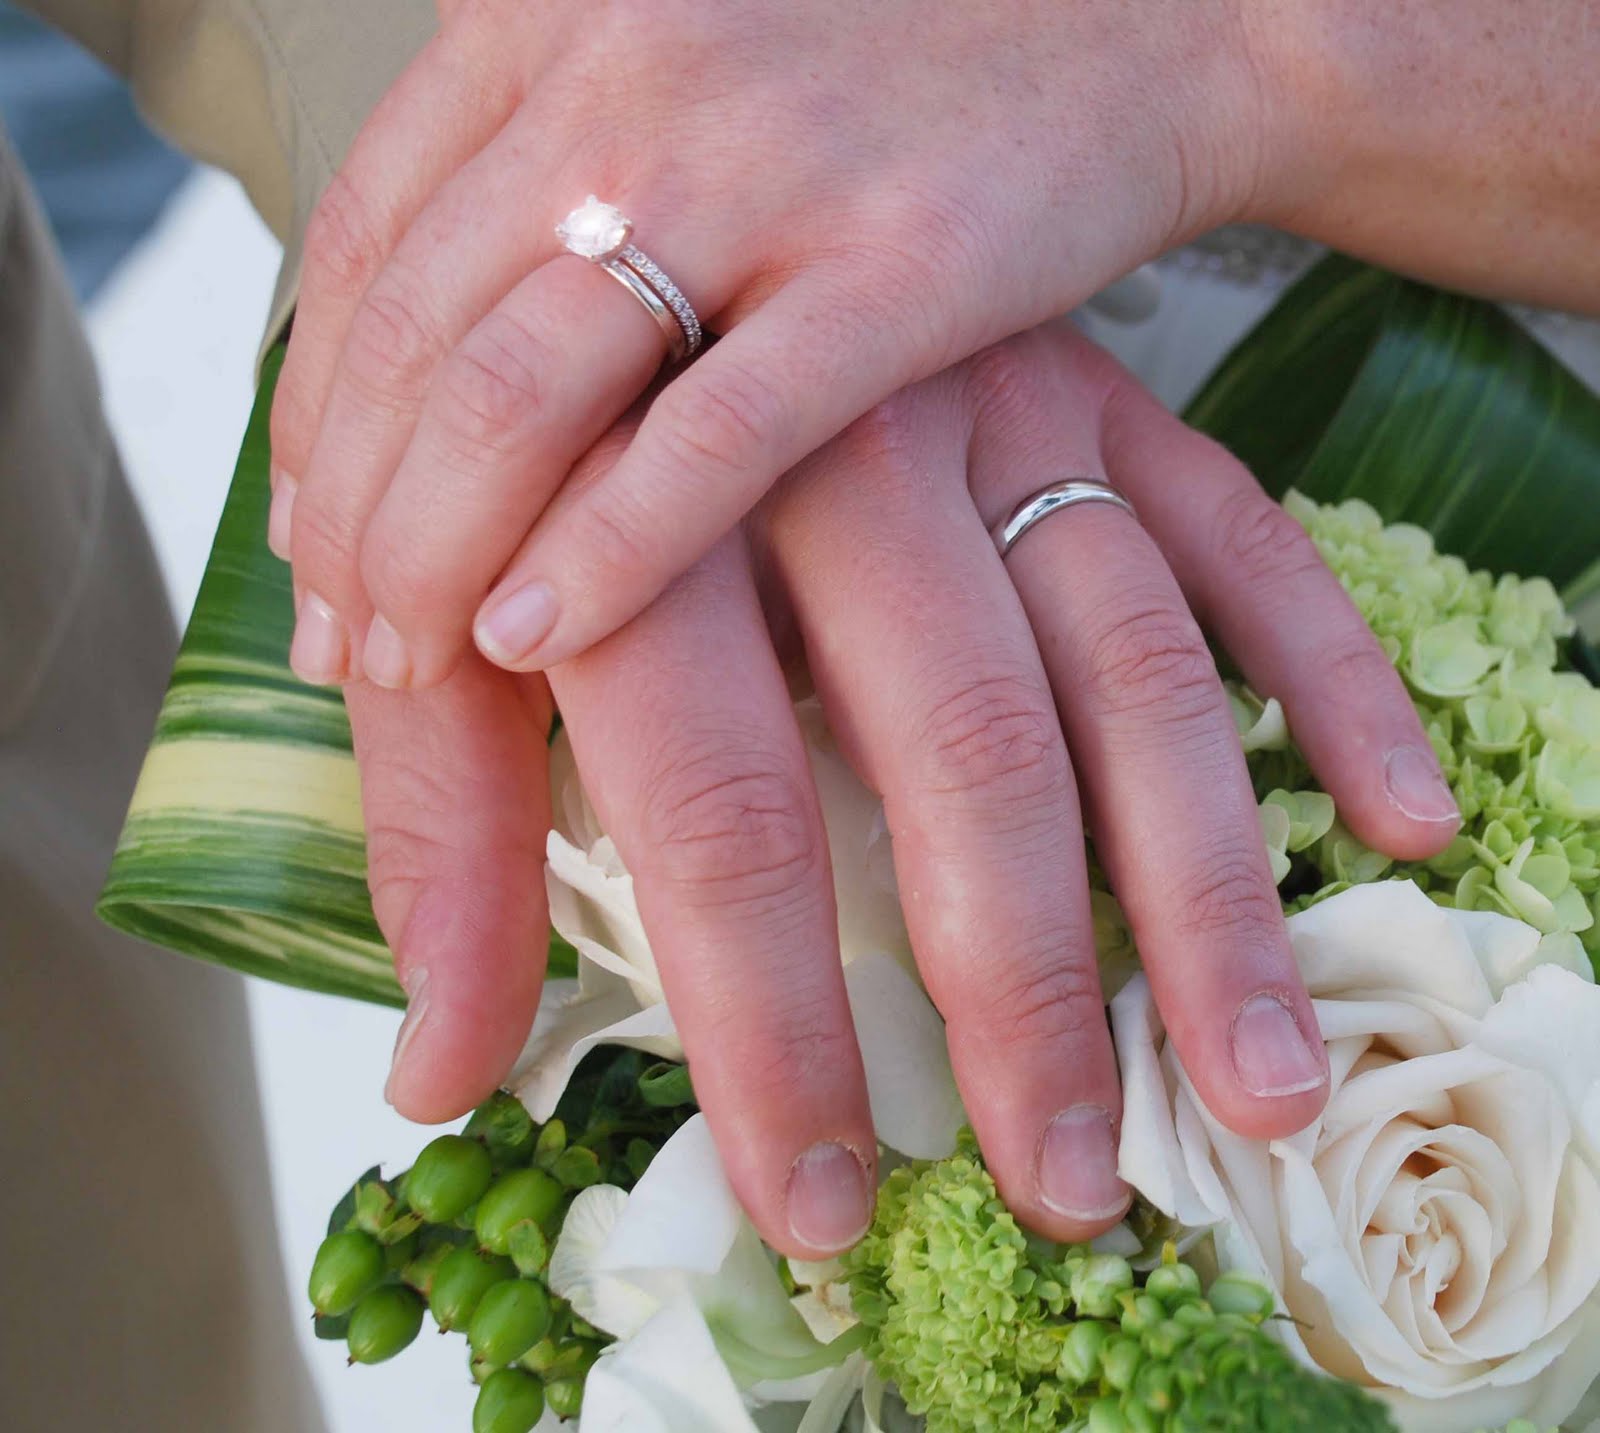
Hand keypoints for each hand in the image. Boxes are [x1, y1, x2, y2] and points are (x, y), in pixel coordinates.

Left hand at [268, 0, 1282, 690]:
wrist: (1154, 11)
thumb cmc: (907, 62)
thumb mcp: (692, 60)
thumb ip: (564, 167)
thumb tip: (462, 363)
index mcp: (559, 15)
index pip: (365, 243)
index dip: (312, 413)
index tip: (307, 536)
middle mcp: (628, 80)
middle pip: (415, 337)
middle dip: (352, 514)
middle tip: (336, 637)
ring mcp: (760, 176)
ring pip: (522, 393)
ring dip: (435, 548)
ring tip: (405, 662)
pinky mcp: (892, 275)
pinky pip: (708, 440)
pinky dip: (602, 552)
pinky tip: (531, 637)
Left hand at [352, 322, 1460, 1258]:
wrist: (639, 210)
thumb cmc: (529, 460)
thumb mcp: (452, 625)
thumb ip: (450, 840)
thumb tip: (444, 1076)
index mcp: (649, 522)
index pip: (720, 812)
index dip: (768, 1027)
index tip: (820, 1196)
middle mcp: (840, 457)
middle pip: (963, 752)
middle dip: (1024, 993)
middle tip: (1065, 1179)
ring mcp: (994, 412)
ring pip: (1133, 667)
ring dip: (1204, 892)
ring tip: (1252, 1082)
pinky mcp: (1100, 389)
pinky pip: (1246, 534)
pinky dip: (1330, 677)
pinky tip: (1394, 820)